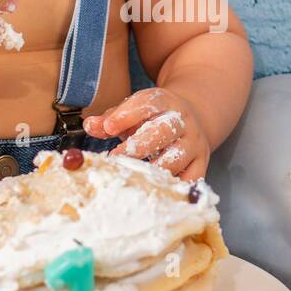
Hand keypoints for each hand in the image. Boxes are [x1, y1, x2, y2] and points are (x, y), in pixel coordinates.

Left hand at [83, 87, 209, 180]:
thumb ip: (110, 119)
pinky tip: (153, 189)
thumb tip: (90, 126)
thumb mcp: (133, 113)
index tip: (108, 128)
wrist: (194, 120)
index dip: (127, 115)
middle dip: (139, 145)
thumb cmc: (154, 119)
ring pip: (176, 157)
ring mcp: (194, 143)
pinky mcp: (201, 163)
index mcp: (165, 102)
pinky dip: (172, 186)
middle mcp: (183, 121)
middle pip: (164, 130)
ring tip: (132, 176)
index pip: (148, 103)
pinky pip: (190, 178)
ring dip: (152, 168)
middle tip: (116, 157)